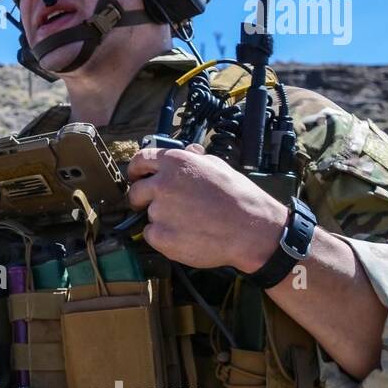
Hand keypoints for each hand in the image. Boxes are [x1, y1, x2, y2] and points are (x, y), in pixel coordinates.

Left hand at [125, 143, 288, 272]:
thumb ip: (195, 158)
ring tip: (189, 223)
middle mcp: (162, 184)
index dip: (136, 171)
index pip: (139, 161)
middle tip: (164, 207)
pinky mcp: (160, 235)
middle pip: (136, 192)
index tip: (137, 178)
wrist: (251, 231)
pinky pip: (151, 235)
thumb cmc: (238, 197)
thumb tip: (189, 149)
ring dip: (161, 219)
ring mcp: (159, 211)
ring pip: (148, 215)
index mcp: (175, 162)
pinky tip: (186, 236)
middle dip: (145, 200)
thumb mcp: (218, 166)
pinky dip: (164, 238)